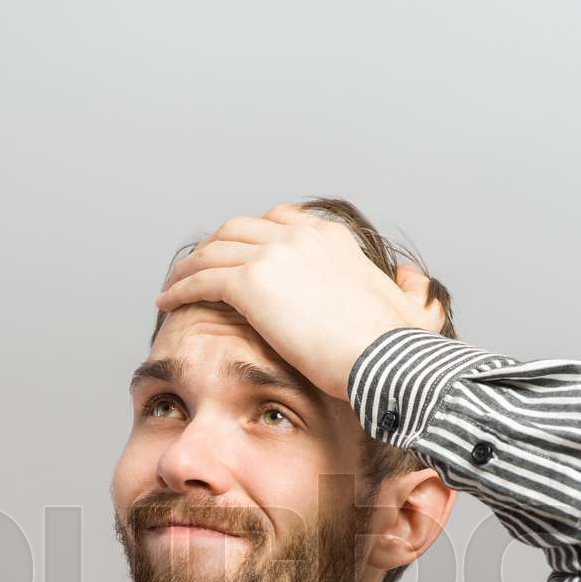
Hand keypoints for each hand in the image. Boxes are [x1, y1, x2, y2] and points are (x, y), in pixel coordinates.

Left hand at [153, 203, 448, 400]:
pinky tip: (166, 302)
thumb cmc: (400, 347)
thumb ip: (413, 291)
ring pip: (212, 251)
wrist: (384, 359)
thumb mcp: (415, 310)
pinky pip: (202, 279)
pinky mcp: (250, 283)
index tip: (236, 257)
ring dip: (188, 267)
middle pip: (237, 230)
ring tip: (173, 286)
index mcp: (330, 237)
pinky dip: (180, 288)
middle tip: (195, 269)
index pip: (278, 222)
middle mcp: (299, 235)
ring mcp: (272, 255)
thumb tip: (413, 277)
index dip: (250, 238)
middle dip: (212, 247)